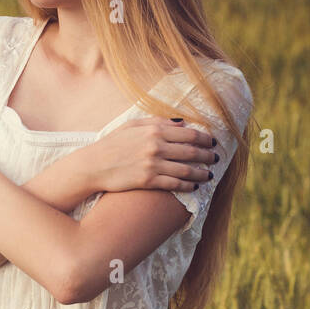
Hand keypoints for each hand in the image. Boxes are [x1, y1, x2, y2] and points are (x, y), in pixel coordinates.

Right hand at [83, 117, 217, 194]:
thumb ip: (158, 122)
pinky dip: (187, 186)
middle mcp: (156, 146)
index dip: (205, 138)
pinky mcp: (148, 181)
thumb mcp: (133, 126)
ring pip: (186, 170)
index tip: (213, 142)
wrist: (93, 165)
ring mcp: (153, 164)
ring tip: (209, 175)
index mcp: (155, 130)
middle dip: (208, 155)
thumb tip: (182, 123)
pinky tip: (194, 187)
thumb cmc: (112, 144)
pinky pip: (174, 184)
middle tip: (216, 158)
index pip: (190, 134)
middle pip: (192, 151)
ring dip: (202, 173)